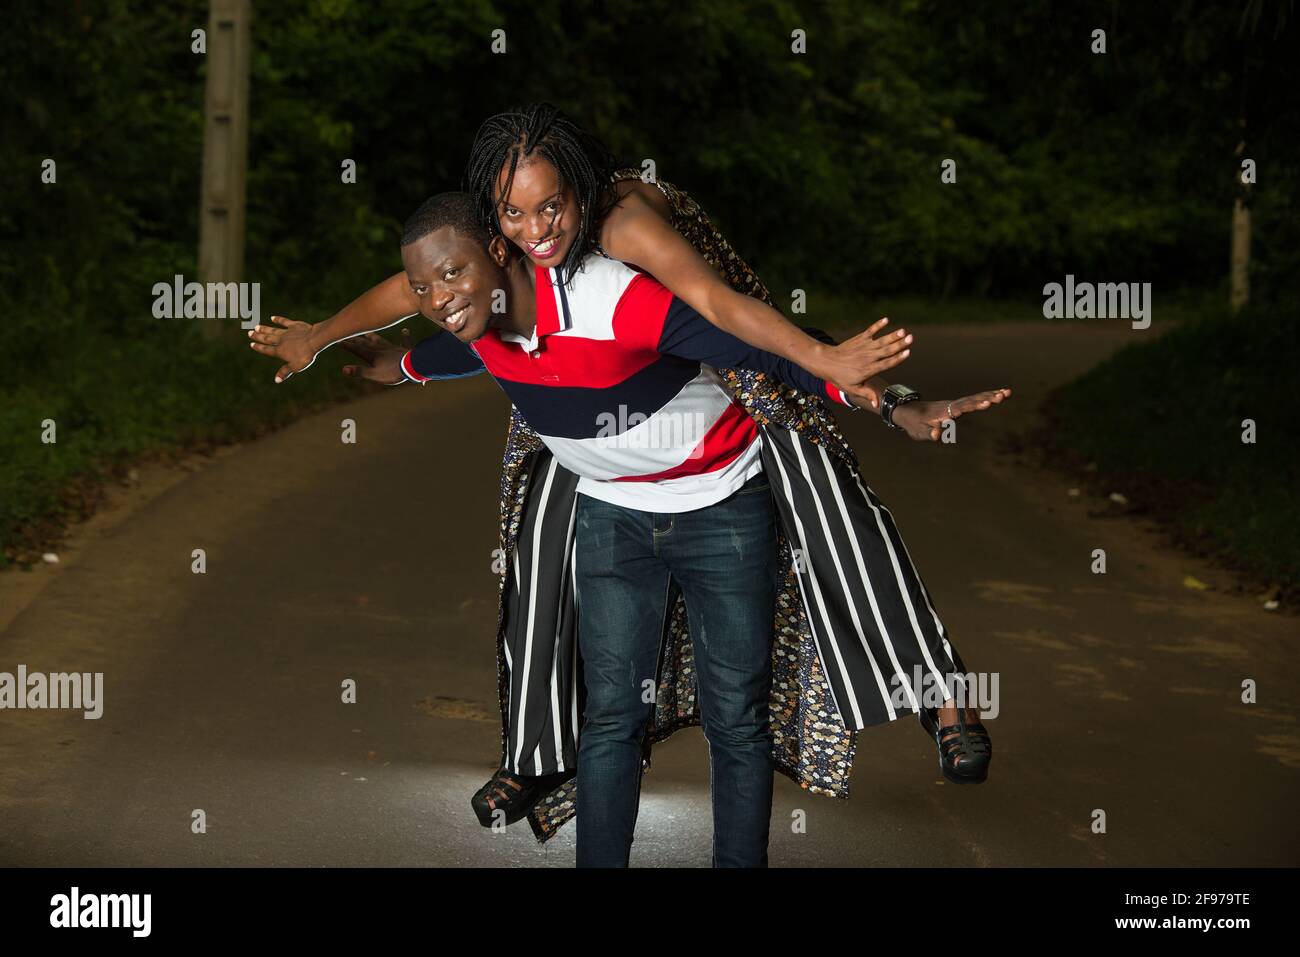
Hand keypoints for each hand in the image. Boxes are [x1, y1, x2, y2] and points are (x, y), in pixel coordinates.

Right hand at [247, 315, 319, 382]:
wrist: (314, 340)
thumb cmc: (305, 355)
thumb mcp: (295, 367)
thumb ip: (285, 372)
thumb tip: (276, 380)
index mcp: (280, 351)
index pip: (267, 349)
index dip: (259, 347)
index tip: (252, 344)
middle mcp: (281, 341)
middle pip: (267, 338)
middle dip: (258, 336)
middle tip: (249, 333)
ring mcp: (287, 332)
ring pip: (273, 330)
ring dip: (264, 329)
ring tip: (256, 326)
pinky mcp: (294, 325)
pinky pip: (284, 322)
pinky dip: (278, 320)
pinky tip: (272, 318)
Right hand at [338, 329, 410, 384]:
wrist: (413, 366)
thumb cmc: (393, 372)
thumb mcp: (374, 375)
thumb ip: (359, 372)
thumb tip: (343, 369)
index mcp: (373, 355)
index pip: (356, 349)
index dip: (346, 344)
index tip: (336, 339)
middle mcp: (381, 349)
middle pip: (366, 342)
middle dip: (355, 339)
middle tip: (347, 334)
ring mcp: (393, 348)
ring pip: (381, 340)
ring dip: (373, 336)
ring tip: (367, 332)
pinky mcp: (406, 350)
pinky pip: (405, 341)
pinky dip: (405, 336)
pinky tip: (405, 330)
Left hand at [820, 318, 911, 408]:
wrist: (826, 362)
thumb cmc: (840, 377)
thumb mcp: (852, 389)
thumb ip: (867, 394)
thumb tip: (878, 405)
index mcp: (868, 369)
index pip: (886, 363)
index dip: (898, 358)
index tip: (908, 353)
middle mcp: (868, 357)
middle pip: (887, 350)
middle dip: (900, 344)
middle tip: (911, 338)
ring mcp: (864, 346)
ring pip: (881, 340)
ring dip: (892, 335)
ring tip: (903, 331)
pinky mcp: (859, 338)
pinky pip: (870, 331)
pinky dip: (878, 325)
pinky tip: (886, 319)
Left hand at [890, 388, 1012, 440]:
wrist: (908, 412)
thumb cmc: (914, 424)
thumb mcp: (919, 432)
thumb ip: (929, 434)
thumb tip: (938, 434)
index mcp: (944, 412)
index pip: (961, 408)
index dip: (972, 406)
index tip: (985, 403)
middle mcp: (952, 405)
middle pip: (971, 401)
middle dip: (987, 398)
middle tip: (1002, 396)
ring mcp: (956, 404)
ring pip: (975, 398)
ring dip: (991, 395)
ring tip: (1007, 393)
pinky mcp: (959, 405)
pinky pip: (975, 400)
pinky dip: (987, 396)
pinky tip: (1000, 394)